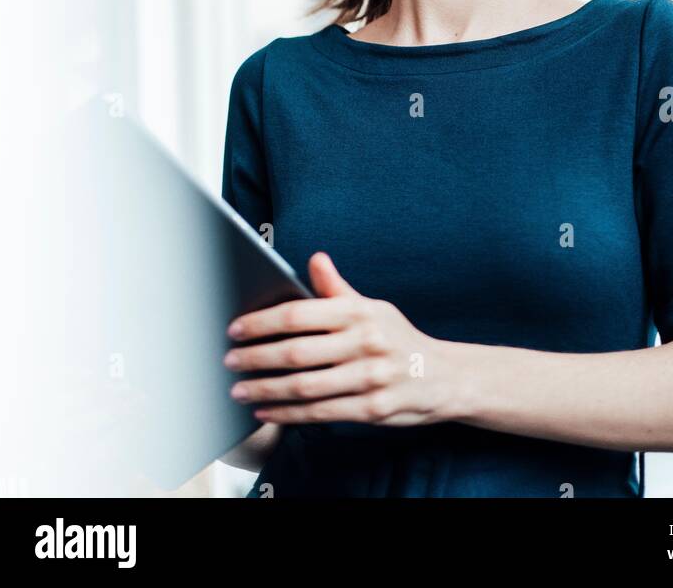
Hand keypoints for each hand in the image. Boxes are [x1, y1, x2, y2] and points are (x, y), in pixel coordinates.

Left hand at [223, 253, 456, 427]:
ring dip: (265, 389)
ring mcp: (369, 377)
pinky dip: (287, 414)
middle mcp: (365, 342)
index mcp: (360, 312)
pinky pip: (319, 412)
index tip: (236, 328)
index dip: (263, 321)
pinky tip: (266, 411)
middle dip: (256, 357)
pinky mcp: (371, 409)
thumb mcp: (372, 308)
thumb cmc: (397, 338)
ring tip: (239, 390)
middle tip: (229, 361)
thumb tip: (315, 258)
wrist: (442, 377)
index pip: (301, 313)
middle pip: (297, 352)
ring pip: (304, 386)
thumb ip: (337, 289)